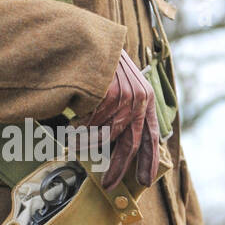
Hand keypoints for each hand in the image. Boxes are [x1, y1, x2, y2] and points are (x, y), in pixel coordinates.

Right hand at [73, 50, 159, 189]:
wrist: (89, 40)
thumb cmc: (101, 70)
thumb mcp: (120, 89)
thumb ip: (123, 114)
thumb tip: (116, 147)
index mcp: (146, 101)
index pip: (152, 137)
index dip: (149, 161)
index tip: (145, 182)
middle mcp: (141, 99)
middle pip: (131, 143)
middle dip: (118, 167)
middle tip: (108, 184)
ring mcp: (128, 96)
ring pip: (107, 134)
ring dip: (89, 144)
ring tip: (74, 145)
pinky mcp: (113, 93)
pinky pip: (95, 122)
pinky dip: (81, 127)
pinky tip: (72, 125)